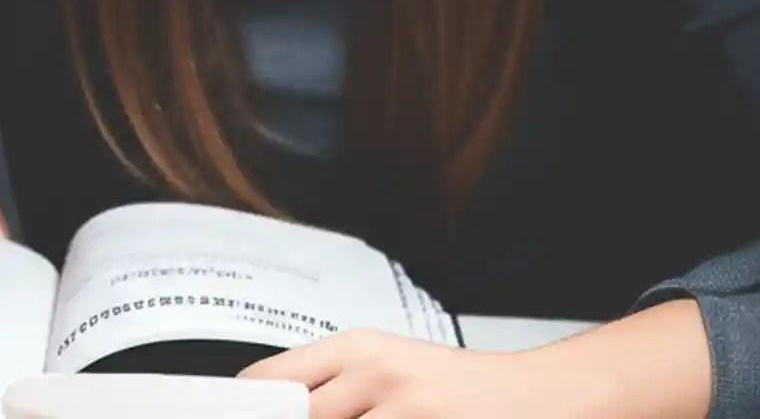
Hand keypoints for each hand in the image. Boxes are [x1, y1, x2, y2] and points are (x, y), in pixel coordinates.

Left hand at [240, 299, 711, 418]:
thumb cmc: (458, 389)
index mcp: (355, 348)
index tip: (215, 416)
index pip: (267, 381)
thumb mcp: (387, 369)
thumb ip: (329, 387)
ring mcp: (405, 410)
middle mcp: (375, 374)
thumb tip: (264, 407)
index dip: (238, 409)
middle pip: (292, 415)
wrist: (543, 396)